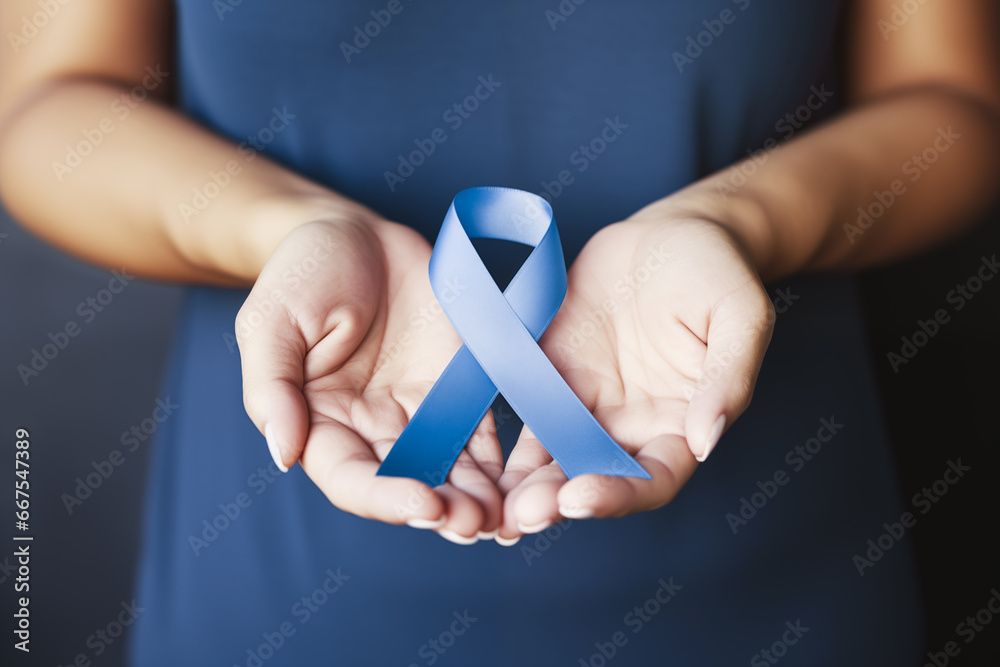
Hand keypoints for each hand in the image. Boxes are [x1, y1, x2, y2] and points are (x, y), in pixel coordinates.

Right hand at [235, 216, 502, 541]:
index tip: (425, 505)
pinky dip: (503, 462)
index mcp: (321, 422)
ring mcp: (420, 412)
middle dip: (443, 508)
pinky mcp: (459, 389)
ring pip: (450, 468)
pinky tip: (524, 481)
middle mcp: (373, 429)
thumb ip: (272, 388)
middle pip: (408, 483)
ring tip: (506, 516)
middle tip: (476, 524)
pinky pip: (483, 432)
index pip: (351, 477)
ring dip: (477, 496)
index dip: (386, 497)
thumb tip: (283, 454)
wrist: (355, 232)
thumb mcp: (270, 322)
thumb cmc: (302, 273)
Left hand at [497, 214, 773, 539]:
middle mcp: (630, 426)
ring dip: (522, 484)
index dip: (619, 495)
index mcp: (681, 424)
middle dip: (558, 500)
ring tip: (492, 504)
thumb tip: (705, 440)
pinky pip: (524, 409)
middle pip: (593, 478)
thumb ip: (728, 379)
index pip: (652, 478)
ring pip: (551, 456)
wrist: (672, 231)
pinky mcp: (552, 373)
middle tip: (523, 515)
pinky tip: (471, 455)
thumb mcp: (741, 317)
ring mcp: (587, 403)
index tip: (580, 498)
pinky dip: (501, 438)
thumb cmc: (717, 272)